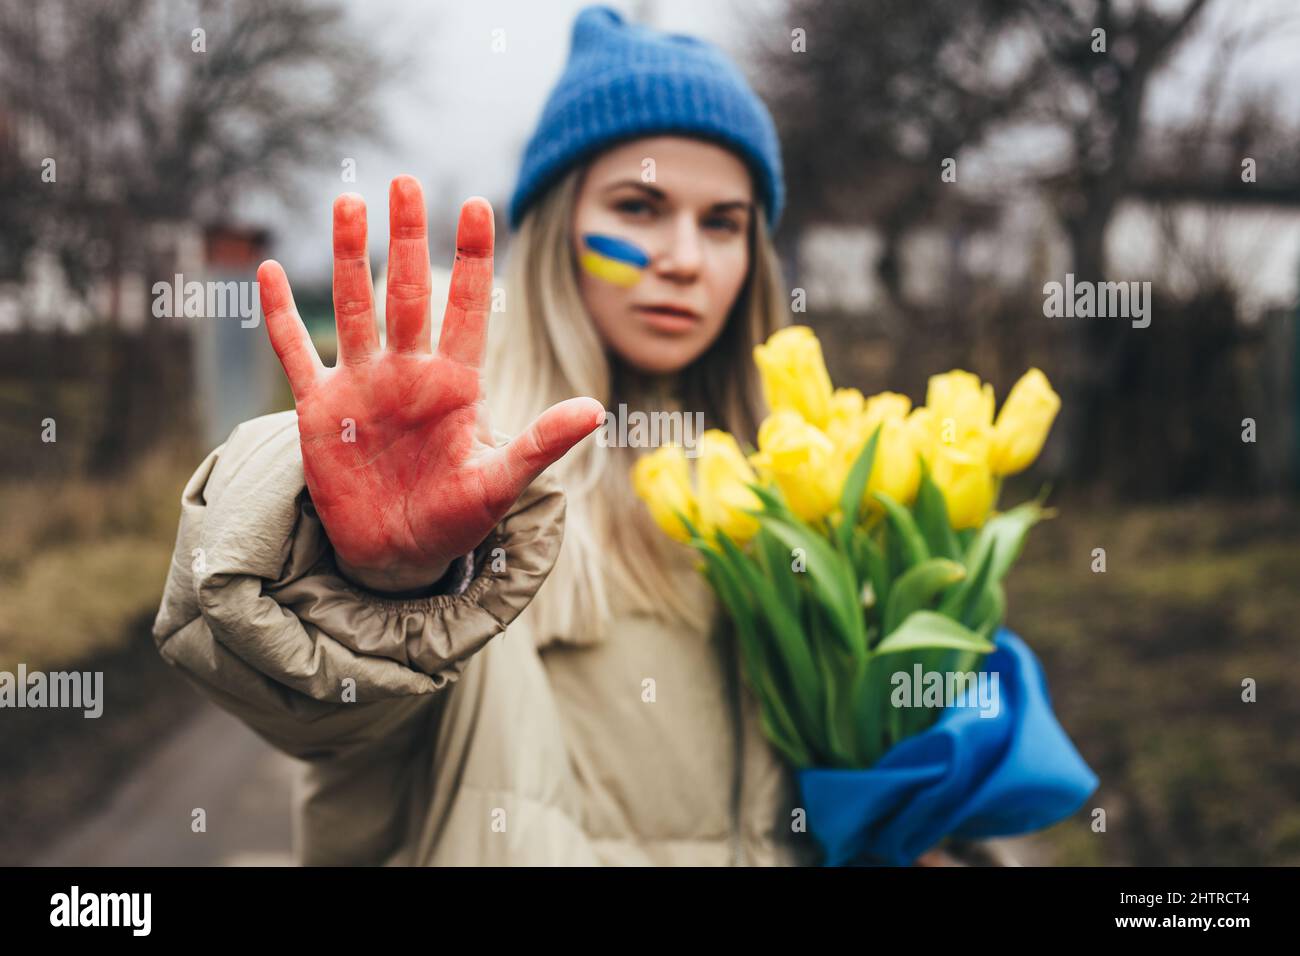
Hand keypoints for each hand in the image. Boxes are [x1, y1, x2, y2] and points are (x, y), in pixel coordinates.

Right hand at [257, 176, 603, 593]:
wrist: (399, 555)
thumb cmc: (456, 518)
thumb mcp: (501, 483)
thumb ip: (541, 443)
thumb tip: (596, 410)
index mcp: (457, 383)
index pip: (468, 308)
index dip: (472, 258)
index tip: (478, 204)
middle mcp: (409, 371)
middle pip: (409, 292)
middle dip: (409, 238)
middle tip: (405, 182)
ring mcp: (363, 384)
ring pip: (355, 308)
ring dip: (350, 258)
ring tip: (349, 202)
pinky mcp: (320, 408)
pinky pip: (295, 353)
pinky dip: (280, 316)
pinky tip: (267, 272)